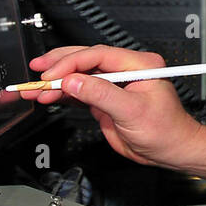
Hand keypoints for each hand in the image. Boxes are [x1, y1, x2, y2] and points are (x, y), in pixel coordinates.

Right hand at [23, 46, 203, 168]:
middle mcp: (126, 70)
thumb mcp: (132, 111)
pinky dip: (62, 94)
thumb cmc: (166, 130)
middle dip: (58, 67)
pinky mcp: (106, 99)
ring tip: (35, 89)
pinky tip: (47, 96)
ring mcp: (114, 84)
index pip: (98, 54)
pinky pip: (80, 92)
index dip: (72, 63)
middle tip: (37, 73)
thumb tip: (74, 81)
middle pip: (85, 60)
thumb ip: (101, 94)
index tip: (53, 75)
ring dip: (56, 83)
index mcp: (139, 64)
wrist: (171, 151)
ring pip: (79, 76)